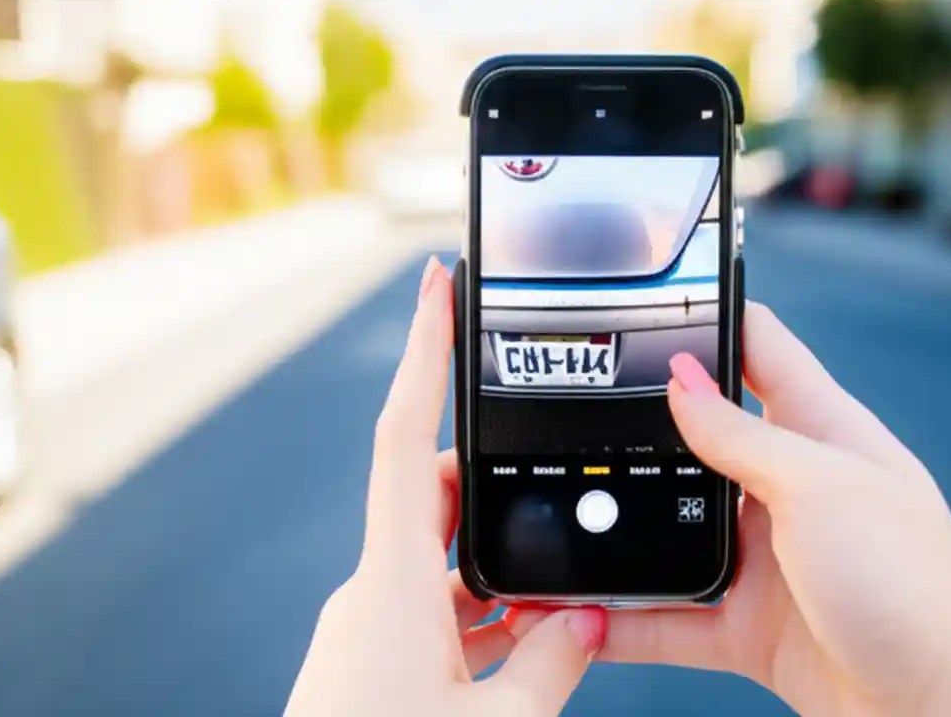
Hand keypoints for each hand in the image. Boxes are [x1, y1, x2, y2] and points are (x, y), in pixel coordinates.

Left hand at [286, 257, 606, 716]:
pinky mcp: (372, 660)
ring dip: (498, 562)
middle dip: (495, 475)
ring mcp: (369, 626)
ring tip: (560, 582)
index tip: (439, 286)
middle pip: (435, 497)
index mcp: (393, 585)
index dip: (425, 353)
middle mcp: (373, 592)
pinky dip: (483, 610)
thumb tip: (581, 621)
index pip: (406, 438)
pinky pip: (436, 609)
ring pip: (444, 563)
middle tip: (548, 459)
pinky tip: (528, 640)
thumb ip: (552, 665)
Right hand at [516, 303, 950, 715]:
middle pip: (700, 442)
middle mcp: (790, 490)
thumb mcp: (823, 489)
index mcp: (824, 433)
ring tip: (565, 518)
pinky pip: (669, 616)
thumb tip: (681, 380)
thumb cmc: (918, 591)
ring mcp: (766, 559)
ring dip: (621, 531)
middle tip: (577, 419)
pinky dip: (624, 618)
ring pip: (673, 531)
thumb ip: (743, 438)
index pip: (761, 350)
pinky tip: (582, 612)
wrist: (942, 710)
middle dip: (642, 433)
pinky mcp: (747, 626)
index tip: (649, 301)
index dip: (710, 319)